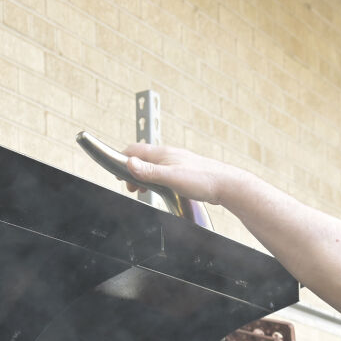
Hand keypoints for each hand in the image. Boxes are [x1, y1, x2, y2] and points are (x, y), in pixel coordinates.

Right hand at [119, 143, 245, 205]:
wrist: (225, 185)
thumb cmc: (201, 179)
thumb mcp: (170, 177)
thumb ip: (149, 170)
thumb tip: (129, 163)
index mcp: (162, 153)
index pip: (134, 150)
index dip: (122, 160)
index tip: (116, 173)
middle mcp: (168, 156)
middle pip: (142, 159)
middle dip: (131, 172)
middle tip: (129, 188)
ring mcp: (176, 163)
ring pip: (152, 167)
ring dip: (143, 177)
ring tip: (140, 190)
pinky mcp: (183, 172)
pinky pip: (162, 173)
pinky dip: (154, 181)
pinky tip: (158, 190)